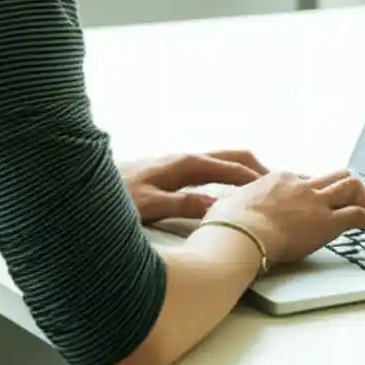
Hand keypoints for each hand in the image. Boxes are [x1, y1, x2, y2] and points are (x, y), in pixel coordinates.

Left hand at [120, 151, 268, 223]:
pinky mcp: (172, 172)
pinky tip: (229, 193)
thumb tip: (216, 207)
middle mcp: (185, 159)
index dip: (255, 179)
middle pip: (231, 156)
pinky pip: (210, 170)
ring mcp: (179, 164)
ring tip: (262, 188)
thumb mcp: (149, 204)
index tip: (277, 190)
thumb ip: (183, 204)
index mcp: (185, 164)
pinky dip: (229, 177)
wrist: (85, 184)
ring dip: (244, 171)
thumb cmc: (115, 195)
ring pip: (222, 162)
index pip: (230, 168)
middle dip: (257, 167)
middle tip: (280, 183)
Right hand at [203, 170, 364, 264]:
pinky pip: (360, 217)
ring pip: (352, 186)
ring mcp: (315, 202)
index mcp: (277, 180)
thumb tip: (224, 211)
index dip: (314, 194)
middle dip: (347, 188)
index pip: (305, 181)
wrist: (238, 234)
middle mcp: (300, 185)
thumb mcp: (226, 206)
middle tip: (354, 205)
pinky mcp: (327, 222)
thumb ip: (234, 205)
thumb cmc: (226, 225)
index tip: (316, 207)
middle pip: (334, 175)